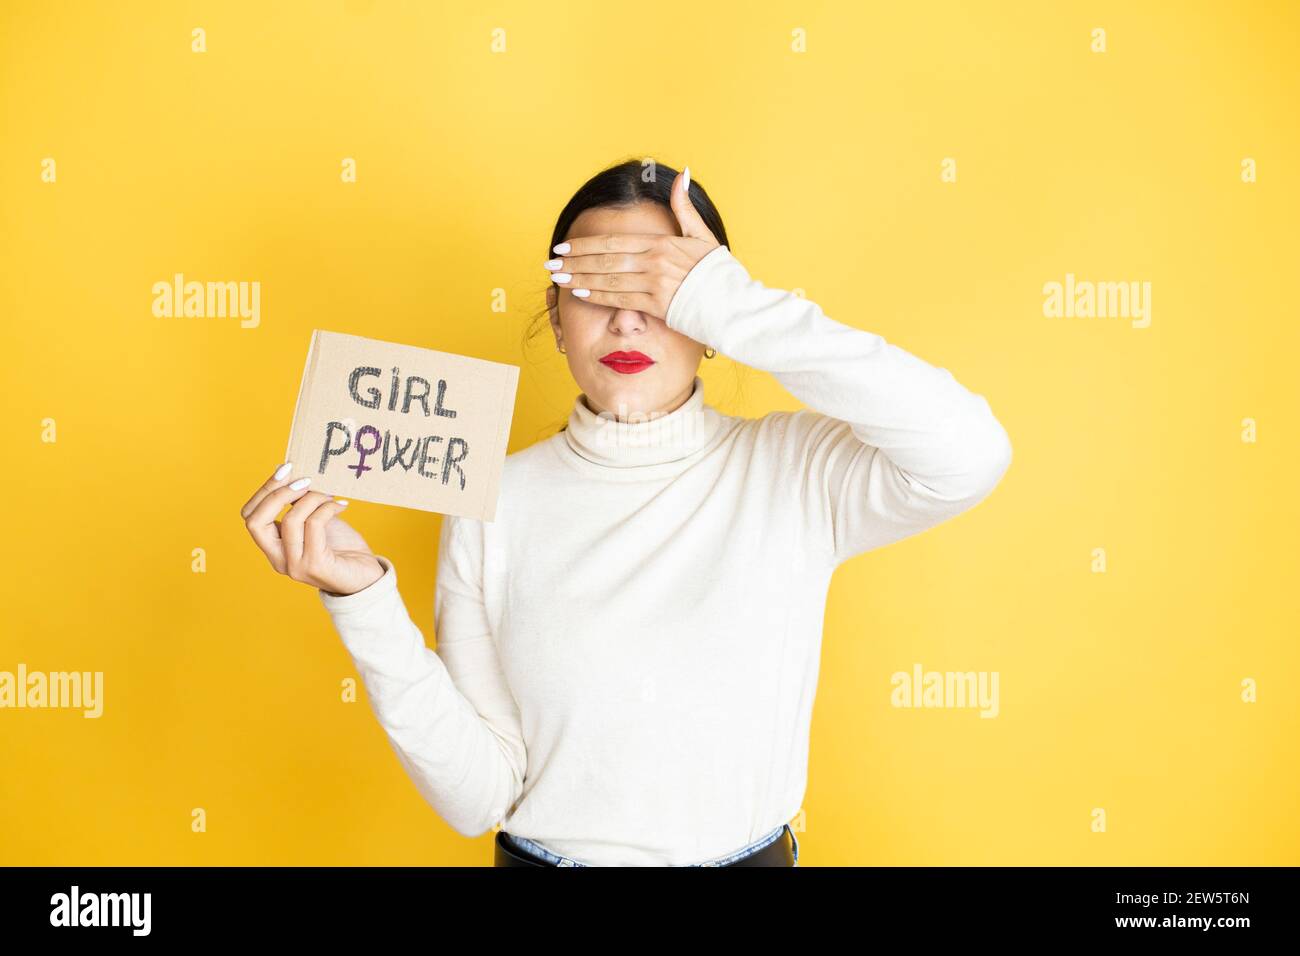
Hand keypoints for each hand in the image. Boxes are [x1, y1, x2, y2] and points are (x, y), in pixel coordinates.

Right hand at [240, 464, 384, 596]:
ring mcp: (295, 565)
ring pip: (290, 520)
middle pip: (256, 521)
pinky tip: (341, 505)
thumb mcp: (315, 520)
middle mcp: (279, 559)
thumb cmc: (341, 547)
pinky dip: (327, 508)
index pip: (249, 516)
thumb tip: (288, 472)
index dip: (264, 489)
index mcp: (274, 547)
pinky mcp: (316, 566)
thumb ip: (299, 503)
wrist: (367, 576)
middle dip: (278, 493)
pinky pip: (314, 525)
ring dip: (311, 498)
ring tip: (329, 494)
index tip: (286, 469)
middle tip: (305, 480)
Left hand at [545, 168, 720, 318]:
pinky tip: (578, 291)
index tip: (564, 247)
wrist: (734, 304)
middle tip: (550, 263)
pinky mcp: (657, 305)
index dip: (585, 245)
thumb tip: (683, 173)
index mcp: (661, 243)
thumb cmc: (718, 273)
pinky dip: (597, 294)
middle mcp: (654, 261)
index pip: (613, 242)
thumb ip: (684, 207)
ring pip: (607, 279)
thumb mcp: (702, 235)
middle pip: (605, 260)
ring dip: (579, 277)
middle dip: (574, 261)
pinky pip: (620, 299)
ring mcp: (654, 283)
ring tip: (557, 277)